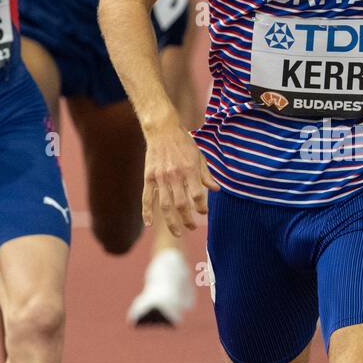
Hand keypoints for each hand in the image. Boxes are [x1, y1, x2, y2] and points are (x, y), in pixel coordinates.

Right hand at [142, 118, 220, 235]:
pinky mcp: (148, 177)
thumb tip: (215, 190)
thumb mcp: (199, 156)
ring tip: (178, 233)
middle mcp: (175, 175)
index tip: (203, 212)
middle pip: (181, 205)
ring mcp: (160, 177)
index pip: (197, 195)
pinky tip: (149, 224)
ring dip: (172, 222)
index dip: (201, 207)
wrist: (162, 129)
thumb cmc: (183, 142)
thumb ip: (206, 174)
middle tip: (192, 227)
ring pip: (165, 206)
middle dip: (188, 220)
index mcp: (189, 170)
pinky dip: (147, 212)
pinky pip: (147, 198)